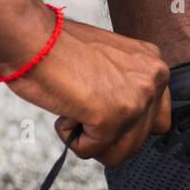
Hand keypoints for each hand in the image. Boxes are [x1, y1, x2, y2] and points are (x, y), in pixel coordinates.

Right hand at [0, 11, 171, 165]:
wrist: (32, 36)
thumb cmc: (59, 47)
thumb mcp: (110, 63)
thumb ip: (126, 87)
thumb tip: (125, 121)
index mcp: (153, 65)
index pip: (157, 118)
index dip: (126, 125)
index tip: (104, 114)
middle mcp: (154, 81)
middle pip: (139, 139)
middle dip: (107, 135)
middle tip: (83, 110)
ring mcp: (136, 100)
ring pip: (120, 152)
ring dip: (90, 139)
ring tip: (75, 107)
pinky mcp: (112, 117)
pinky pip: (91, 150)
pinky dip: (71, 137)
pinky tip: (66, 109)